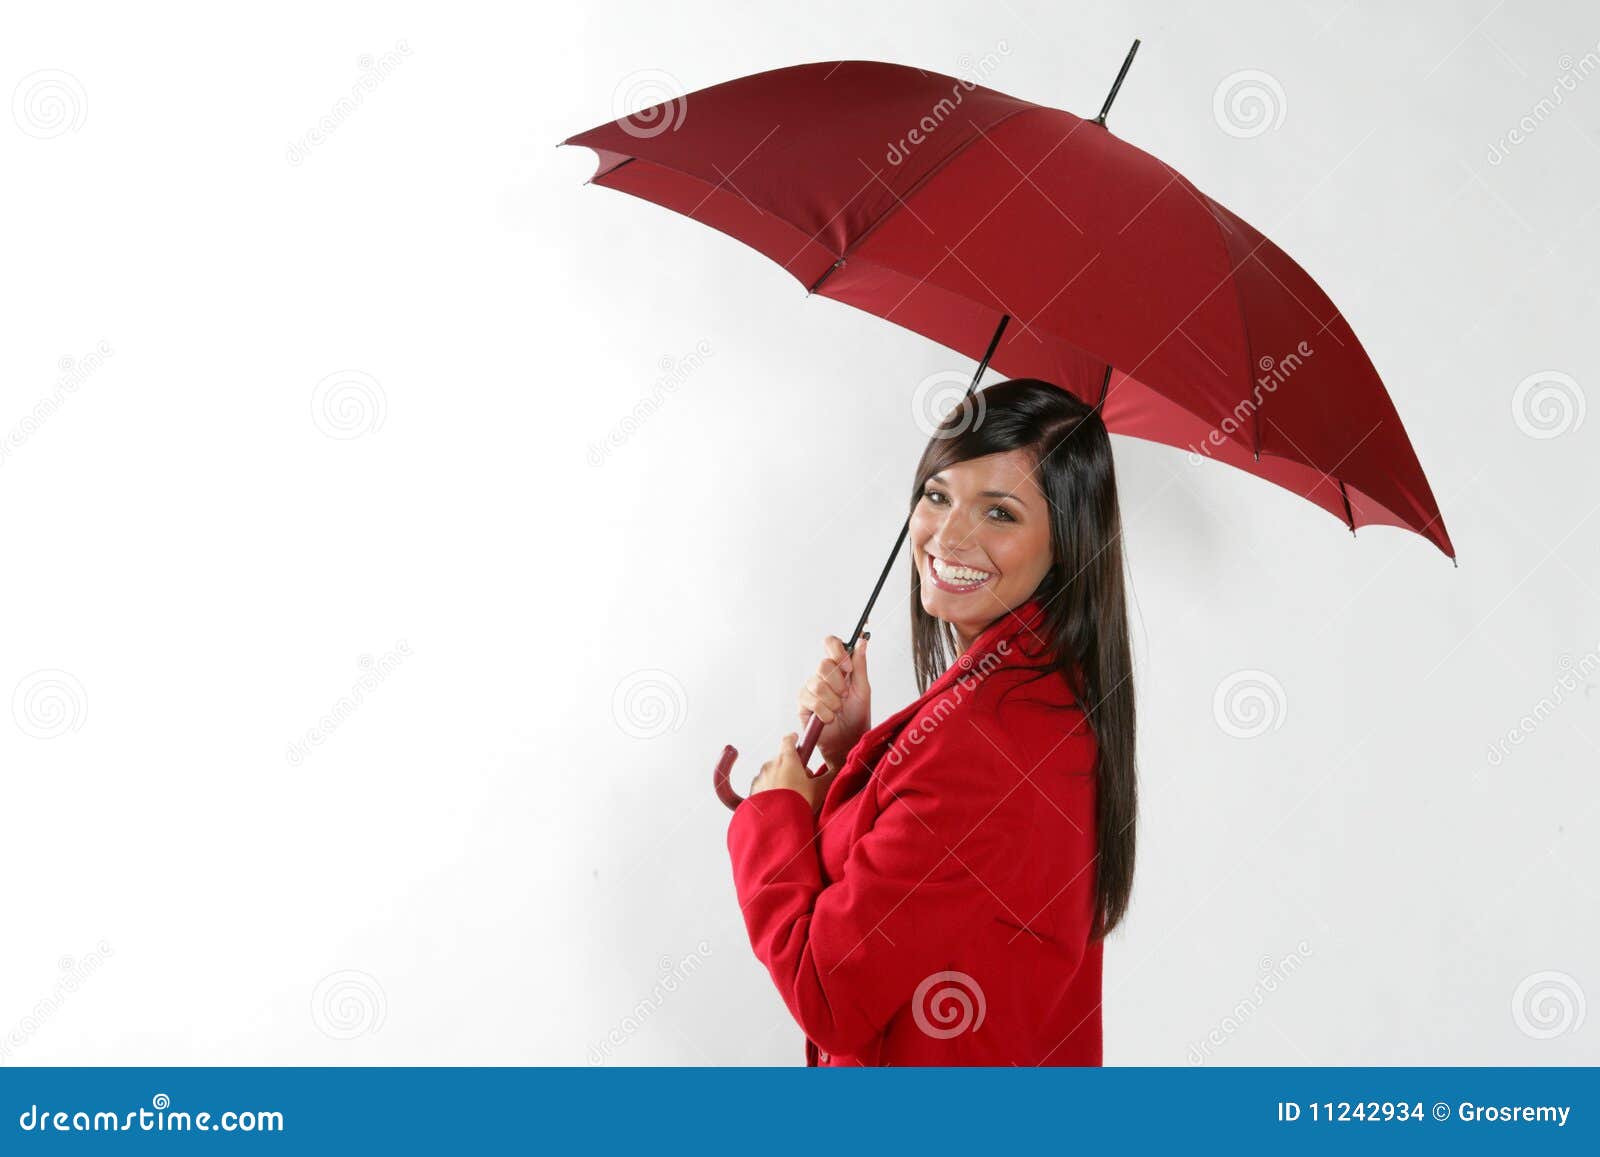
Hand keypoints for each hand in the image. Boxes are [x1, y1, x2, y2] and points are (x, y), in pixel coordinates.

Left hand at [748, 732, 837, 813]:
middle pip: (782, 759)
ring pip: (772, 773)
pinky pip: (763, 785)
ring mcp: (760, 776)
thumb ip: (829, 776)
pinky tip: (778, 802)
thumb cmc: (799, 802)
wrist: (777, 822)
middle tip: (801, 782)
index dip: (793, 738)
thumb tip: (837, 770)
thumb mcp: (819, 788)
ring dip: (780, 779)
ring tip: (789, 797)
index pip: (788, 740)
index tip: (796, 738)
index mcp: (787, 759)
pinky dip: (769, 790)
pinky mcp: (753, 790)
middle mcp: (771, 764)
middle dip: (791, 767)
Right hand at [799, 631, 871, 770]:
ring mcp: (810, 689)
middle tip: (845, 696)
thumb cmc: (857, 715)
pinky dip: (824, 712)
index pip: (830, 643)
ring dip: (833, 701)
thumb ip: (860, 665)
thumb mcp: (863, 689)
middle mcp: (822, 675)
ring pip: (817, 685)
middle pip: (823, 665)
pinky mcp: (803, 704)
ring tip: (838, 710)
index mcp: (838, 667)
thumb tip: (862, 641)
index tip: (848, 668)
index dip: (838, 652)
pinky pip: (811, 701)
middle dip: (838, 684)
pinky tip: (829, 718)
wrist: (849, 741)